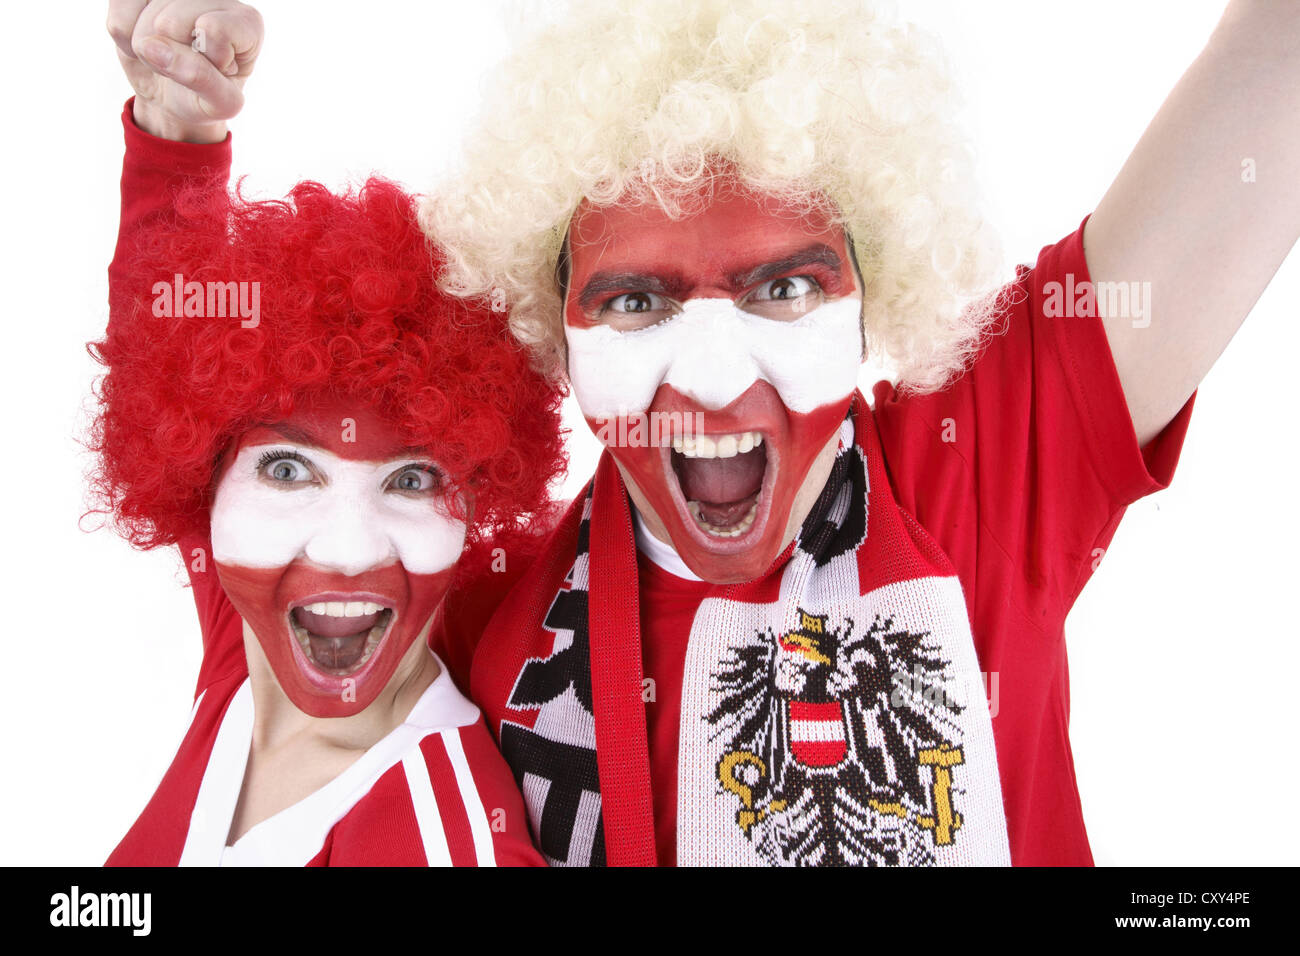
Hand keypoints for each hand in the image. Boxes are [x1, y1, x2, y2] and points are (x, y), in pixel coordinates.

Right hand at [107, 0, 262, 142]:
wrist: (173, 95)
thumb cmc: (204, 99)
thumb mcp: (217, 104)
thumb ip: (200, 79)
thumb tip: (153, 47)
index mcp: (247, 23)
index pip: (214, 30)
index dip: (205, 60)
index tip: (216, 70)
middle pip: (172, 21)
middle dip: (169, 56)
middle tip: (182, 67)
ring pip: (145, 13)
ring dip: (145, 48)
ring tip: (164, 57)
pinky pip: (120, 4)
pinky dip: (123, 34)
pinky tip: (143, 43)